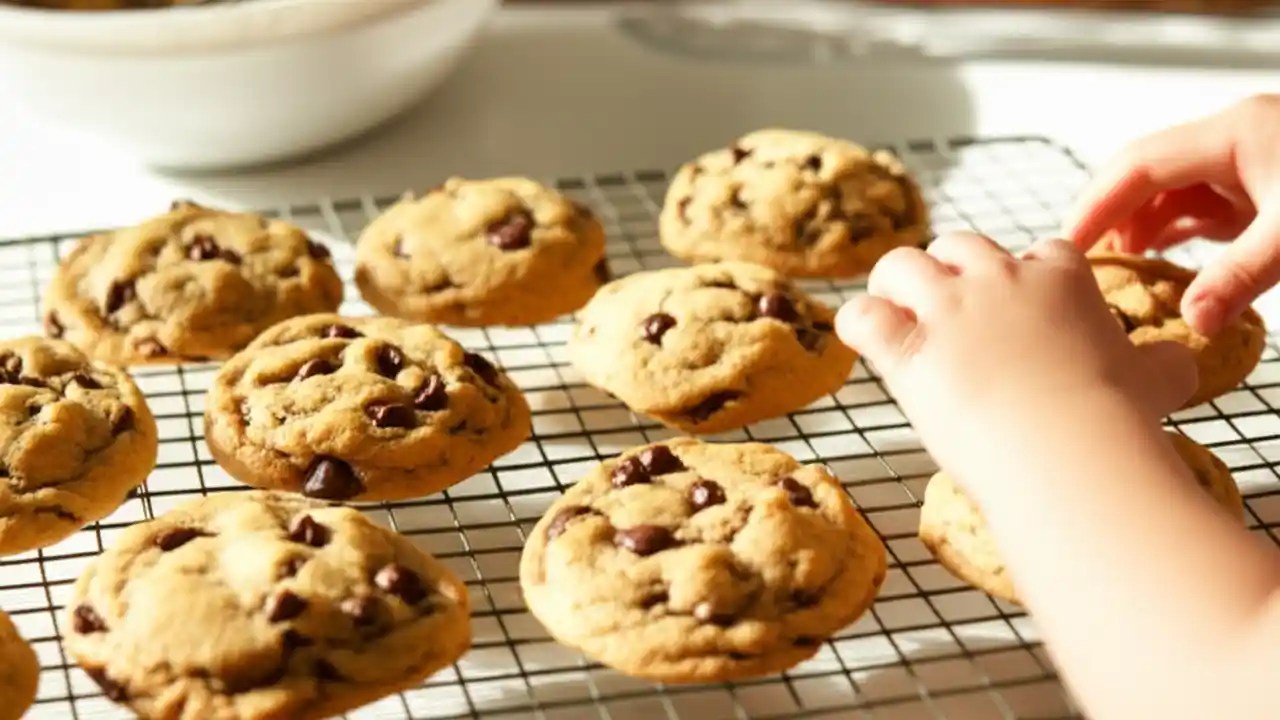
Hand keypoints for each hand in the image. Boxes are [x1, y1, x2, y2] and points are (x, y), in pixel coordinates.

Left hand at [836, 233, 1195, 492]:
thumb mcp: (1158, 380)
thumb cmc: (1117, 419)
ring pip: (902, 264)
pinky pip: (863, 315)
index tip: (1021, 308)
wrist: (1070, 452)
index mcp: (1062, 275)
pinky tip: (864, 340)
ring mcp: (949, 309)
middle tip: (949, 308)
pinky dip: (858, 323)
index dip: (1025, 278)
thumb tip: (1174, 363)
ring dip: (895, 284)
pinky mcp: (908, 346)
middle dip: (951, 270)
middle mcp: (1001, 279)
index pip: (1038, 252)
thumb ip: (1160, 362)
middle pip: (961, 246)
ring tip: (897, 311)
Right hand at [1069, 94, 1279, 336]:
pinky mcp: (1267, 188)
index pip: (1138, 165)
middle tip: (1085, 268)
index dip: (1095, 205)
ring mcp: (1251, 163)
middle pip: (1147, 175)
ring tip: (1120, 277)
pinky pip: (1204, 209)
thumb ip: (1240, 278)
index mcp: (1233, 134)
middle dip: (1113, 219)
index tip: (1066, 247)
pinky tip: (1167, 270)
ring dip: (1145, 231)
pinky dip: (1179, 238)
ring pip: (1174, 193)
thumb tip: (1190, 322)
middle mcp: (1235, 141)